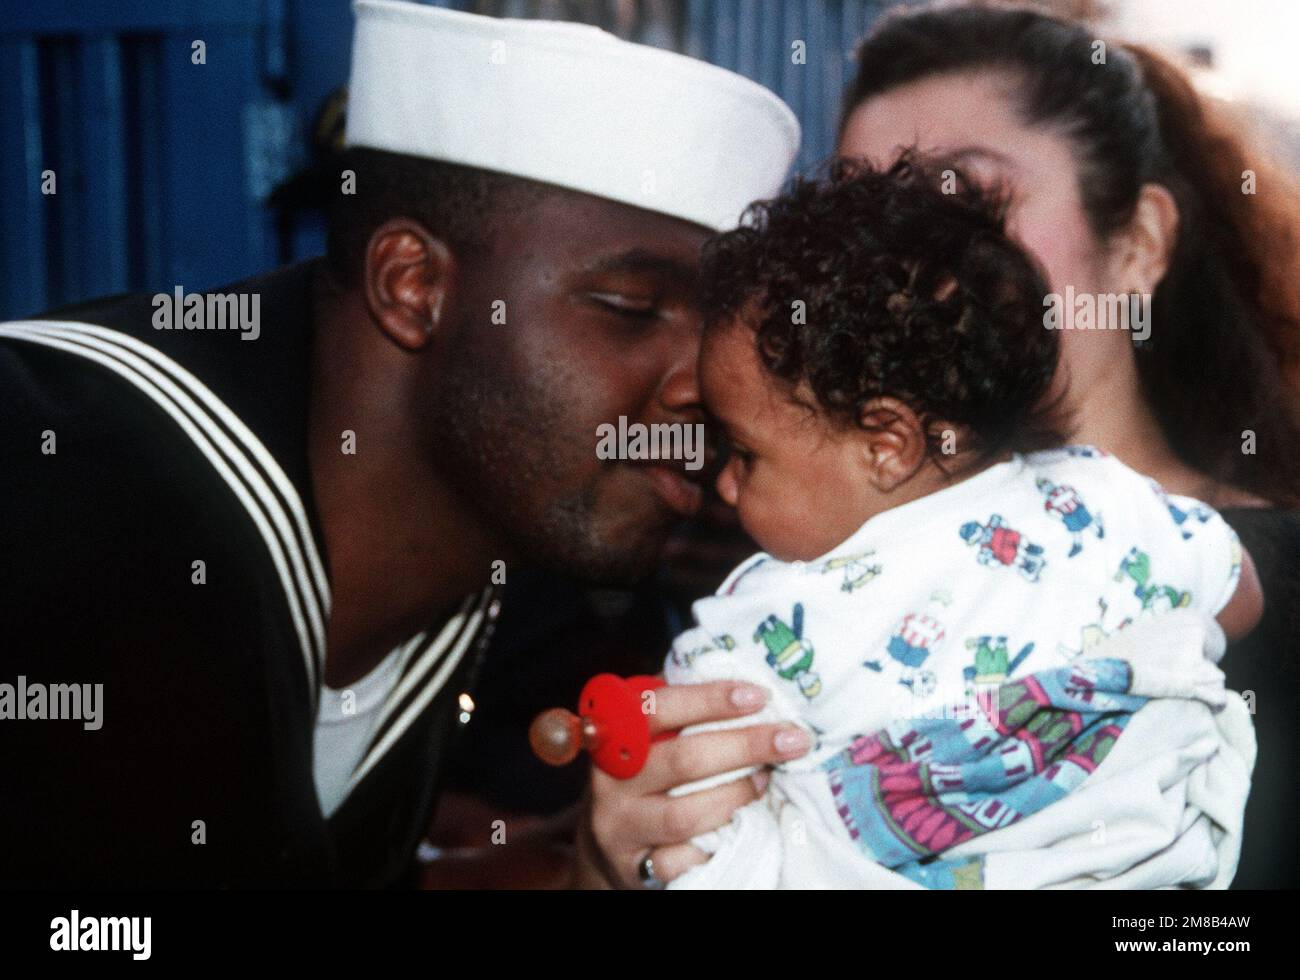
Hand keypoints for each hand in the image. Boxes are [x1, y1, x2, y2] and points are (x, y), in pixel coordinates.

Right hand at [573, 680, 812, 888]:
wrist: (609, 846)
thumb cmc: (645, 777)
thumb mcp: (651, 739)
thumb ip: (682, 712)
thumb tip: (746, 684)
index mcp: (616, 736)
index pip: (658, 708)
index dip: (709, 699)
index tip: (758, 696)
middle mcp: (612, 782)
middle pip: (684, 760)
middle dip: (746, 746)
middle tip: (792, 740)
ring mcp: (622, 829)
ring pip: (687, 814)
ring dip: (738, 795)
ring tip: (766, 780)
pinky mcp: (636, 869)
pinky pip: (683, 860)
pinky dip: (717, 842)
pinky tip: (738, 827)